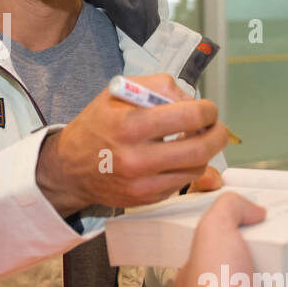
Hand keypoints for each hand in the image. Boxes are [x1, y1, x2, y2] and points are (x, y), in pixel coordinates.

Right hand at [36, 74, 227, 215]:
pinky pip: (182, 183)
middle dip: (217, 135)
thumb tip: (192, 101)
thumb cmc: (97, 125)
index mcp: (130, 125)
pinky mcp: (146, 199)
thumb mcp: (118, 93)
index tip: (208, 110)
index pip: (189, 117)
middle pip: (200, 149)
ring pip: (196, 169)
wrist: (70, 168)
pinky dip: (185, 169)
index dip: (208, 111)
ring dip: (203, 153)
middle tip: (215, 128)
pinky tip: (174, 159)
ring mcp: (142, 184)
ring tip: (192, 142)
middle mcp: (137, 158)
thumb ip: (159, 87)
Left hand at [170, 192, 287, 286]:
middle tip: (281, 224)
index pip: (213, 246)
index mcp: (199, 274)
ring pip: (279, 276)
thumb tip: (254, 209)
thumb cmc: (215, 286)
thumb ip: (229, 207)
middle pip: (251, 259)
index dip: (229, 230)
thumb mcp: (212, 229)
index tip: (249, 216)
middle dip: (266, 244)